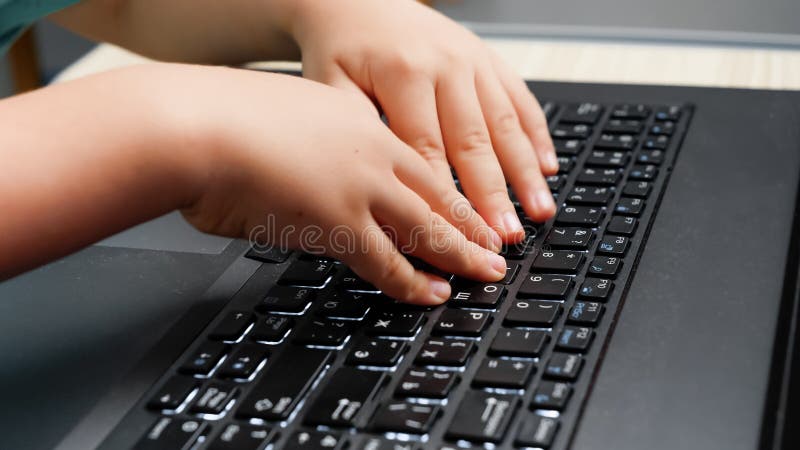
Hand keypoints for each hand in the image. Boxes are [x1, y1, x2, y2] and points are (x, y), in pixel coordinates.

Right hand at [162, 64, 504, 303]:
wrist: (196, 125)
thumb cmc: (223, 121)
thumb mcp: (284, 122)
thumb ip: (312, 152)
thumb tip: (316, 178)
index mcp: (357, 120)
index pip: (418, 160)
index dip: (450, 189)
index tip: (470, 206)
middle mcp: (369, 150)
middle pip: (437, 193)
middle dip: (472, 223)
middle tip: (498, 244)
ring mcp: (360, 186)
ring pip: (428, 227)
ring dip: (460, 254)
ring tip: (484, 274)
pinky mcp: (341, 222)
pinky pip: (388, 260)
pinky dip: (414, 280)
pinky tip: (432, 293)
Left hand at [292, 0, 557, 241]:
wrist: (359, 0)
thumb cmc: (342, 49)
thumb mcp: (331, 87)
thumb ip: (358, 133)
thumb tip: (382, 188)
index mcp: (405, 75)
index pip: (429, 151)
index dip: (445, 198)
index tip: (456, 237)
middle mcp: (446, 66)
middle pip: (474, 142)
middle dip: (493, 195)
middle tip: (507, 237)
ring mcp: (473, 60)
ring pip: (505, 124)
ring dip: (525, 172)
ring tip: (540, 212)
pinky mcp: (489, 59)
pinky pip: (520, 99)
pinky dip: (537, 136)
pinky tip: (548, 168)